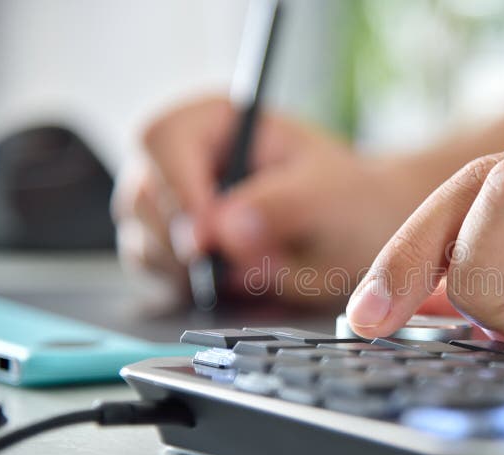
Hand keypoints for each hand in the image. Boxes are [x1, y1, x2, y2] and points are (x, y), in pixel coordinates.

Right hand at [112, 96, 427, 303]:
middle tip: (239, 270)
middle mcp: (186, 156)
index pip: (163, 141)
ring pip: (143, 239)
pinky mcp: (175, 243)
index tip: (207, 240)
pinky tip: (230, 286)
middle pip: (141, 196)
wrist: (362, 230)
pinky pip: (155, 270)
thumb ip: (278, 207)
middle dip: (186, 244)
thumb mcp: (328, 197)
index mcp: (220, 119)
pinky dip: (185, 287)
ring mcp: (174, 201)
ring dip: (186, 271)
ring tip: (249, 273)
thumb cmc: (350, 198)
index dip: (179, 192)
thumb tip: (223, 229)